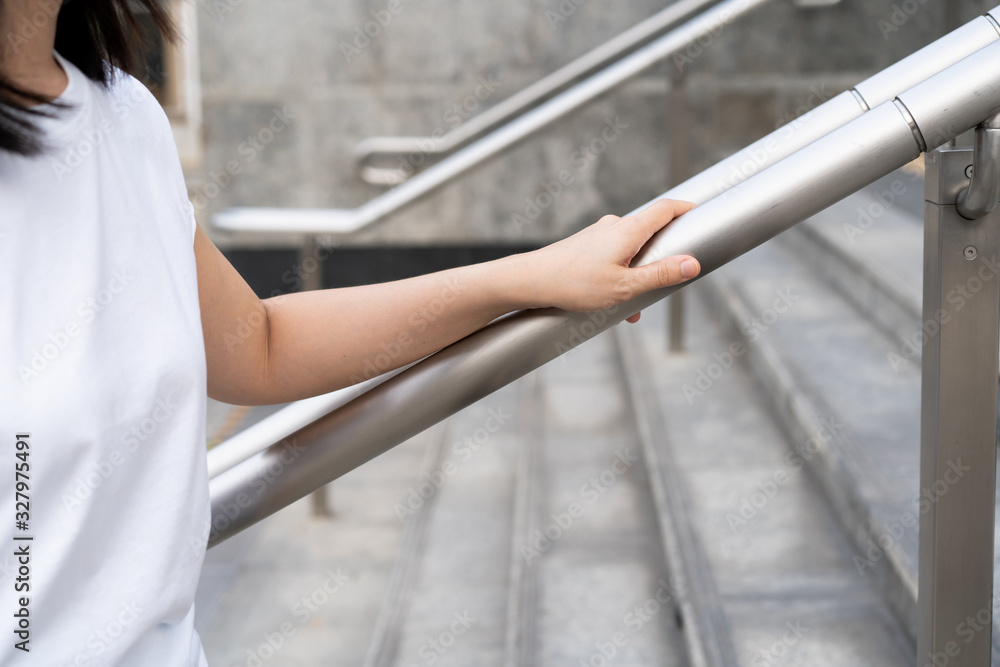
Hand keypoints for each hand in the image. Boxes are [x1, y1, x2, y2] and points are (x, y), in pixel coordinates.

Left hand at [514, 198, 700, 321]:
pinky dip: (620, 276)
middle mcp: (614, 226)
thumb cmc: (574, 283)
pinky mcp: (586, 246)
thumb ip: (660, 275)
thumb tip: (692, 265)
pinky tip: (612, 303)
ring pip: (630, 250)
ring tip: (632, 307)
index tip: (701, 214)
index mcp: (628, 230)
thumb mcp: (625, 286)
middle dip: (662, 256)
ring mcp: (598, 235)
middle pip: (650, 231)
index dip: (686, 209)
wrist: (530, 281)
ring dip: (637, 275)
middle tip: (669, 279)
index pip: (666, 208)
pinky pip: (613, 257)